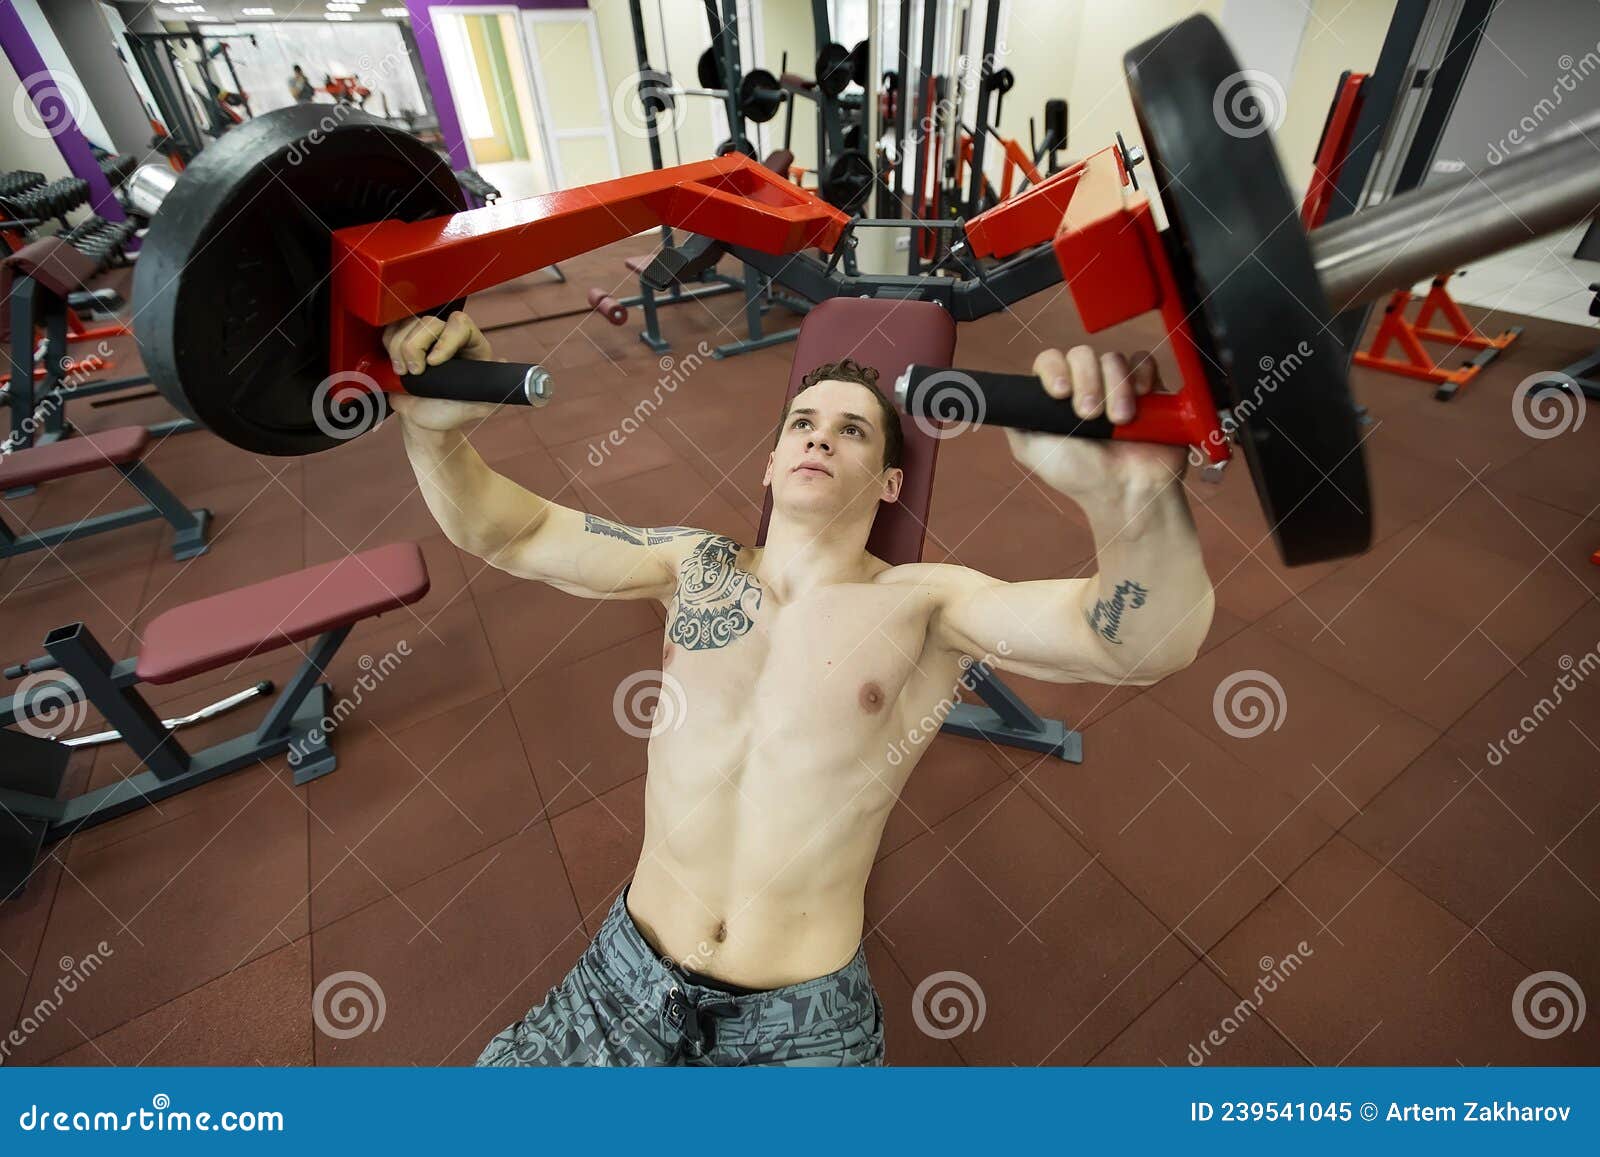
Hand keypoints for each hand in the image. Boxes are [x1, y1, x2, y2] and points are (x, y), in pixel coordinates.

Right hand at [383, 311, 502, 431]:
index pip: (460, 325)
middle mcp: (448, 337)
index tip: (433, 363)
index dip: (445, 340)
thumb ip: (492, 394)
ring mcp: (424, 337)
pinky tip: (396, 366)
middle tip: (414, 372)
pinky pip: (391, 329)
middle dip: (415, 348)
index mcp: (471, 346)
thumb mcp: (476, 407)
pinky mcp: (403, 340)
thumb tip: (503, 364)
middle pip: (429, 322)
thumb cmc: (450, 414)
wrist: (423, 422)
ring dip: (399, 349)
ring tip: (405, 373)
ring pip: (407, 324)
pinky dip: (388, 345)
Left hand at [1005, 346, 1186, 501]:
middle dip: (1086, 383)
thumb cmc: (1080, 476)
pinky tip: (1140, 402)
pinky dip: (1141, 378)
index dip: (1054, 370)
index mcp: (1056, 397)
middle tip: (1089, 416)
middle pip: (1081, 354)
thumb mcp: (1030, 450)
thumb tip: (996, 397)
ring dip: (1115, 389)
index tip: (1060, 393)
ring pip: (1112, 359)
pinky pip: (1143, 362)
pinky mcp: (1146, 388)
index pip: (1049, 361)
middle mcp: (1085, 386)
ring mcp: (1116, 385)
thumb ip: (1014, 420)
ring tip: (1119, 422)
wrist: (1125, 491)